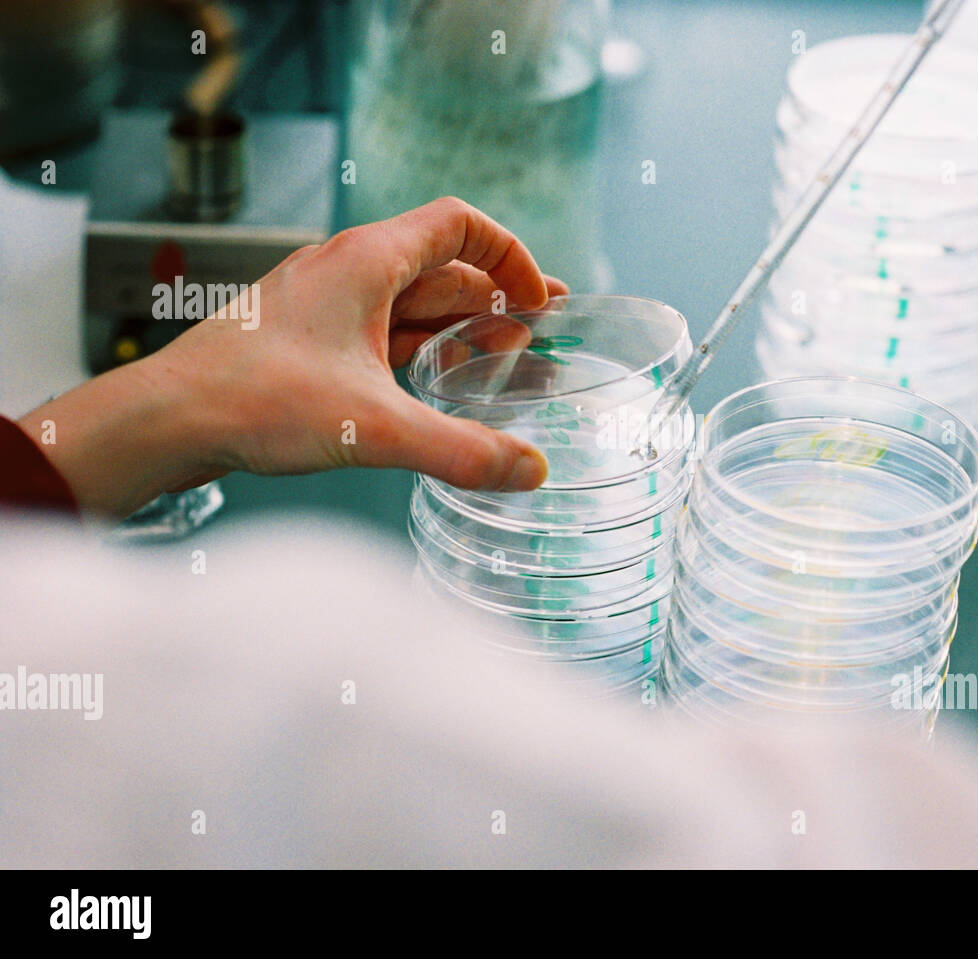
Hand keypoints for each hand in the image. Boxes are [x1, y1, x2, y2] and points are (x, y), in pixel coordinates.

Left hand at [18, 197, 565, 517]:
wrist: (166, 419)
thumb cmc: (255, 400)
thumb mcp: (374, 428)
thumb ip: (461, 450)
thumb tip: (529, 471)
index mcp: (367, 260)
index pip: (460, 224)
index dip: (510, 255)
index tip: (540, 299)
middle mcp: (346, 270)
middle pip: (442, 267)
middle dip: (497, 298)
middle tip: (542, 331)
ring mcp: (323, 304)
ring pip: (410, 301)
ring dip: (460, 325)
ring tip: (504, 357)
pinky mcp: (306, 340)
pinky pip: (380, 331)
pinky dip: (420, 348)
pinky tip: (436, 381)